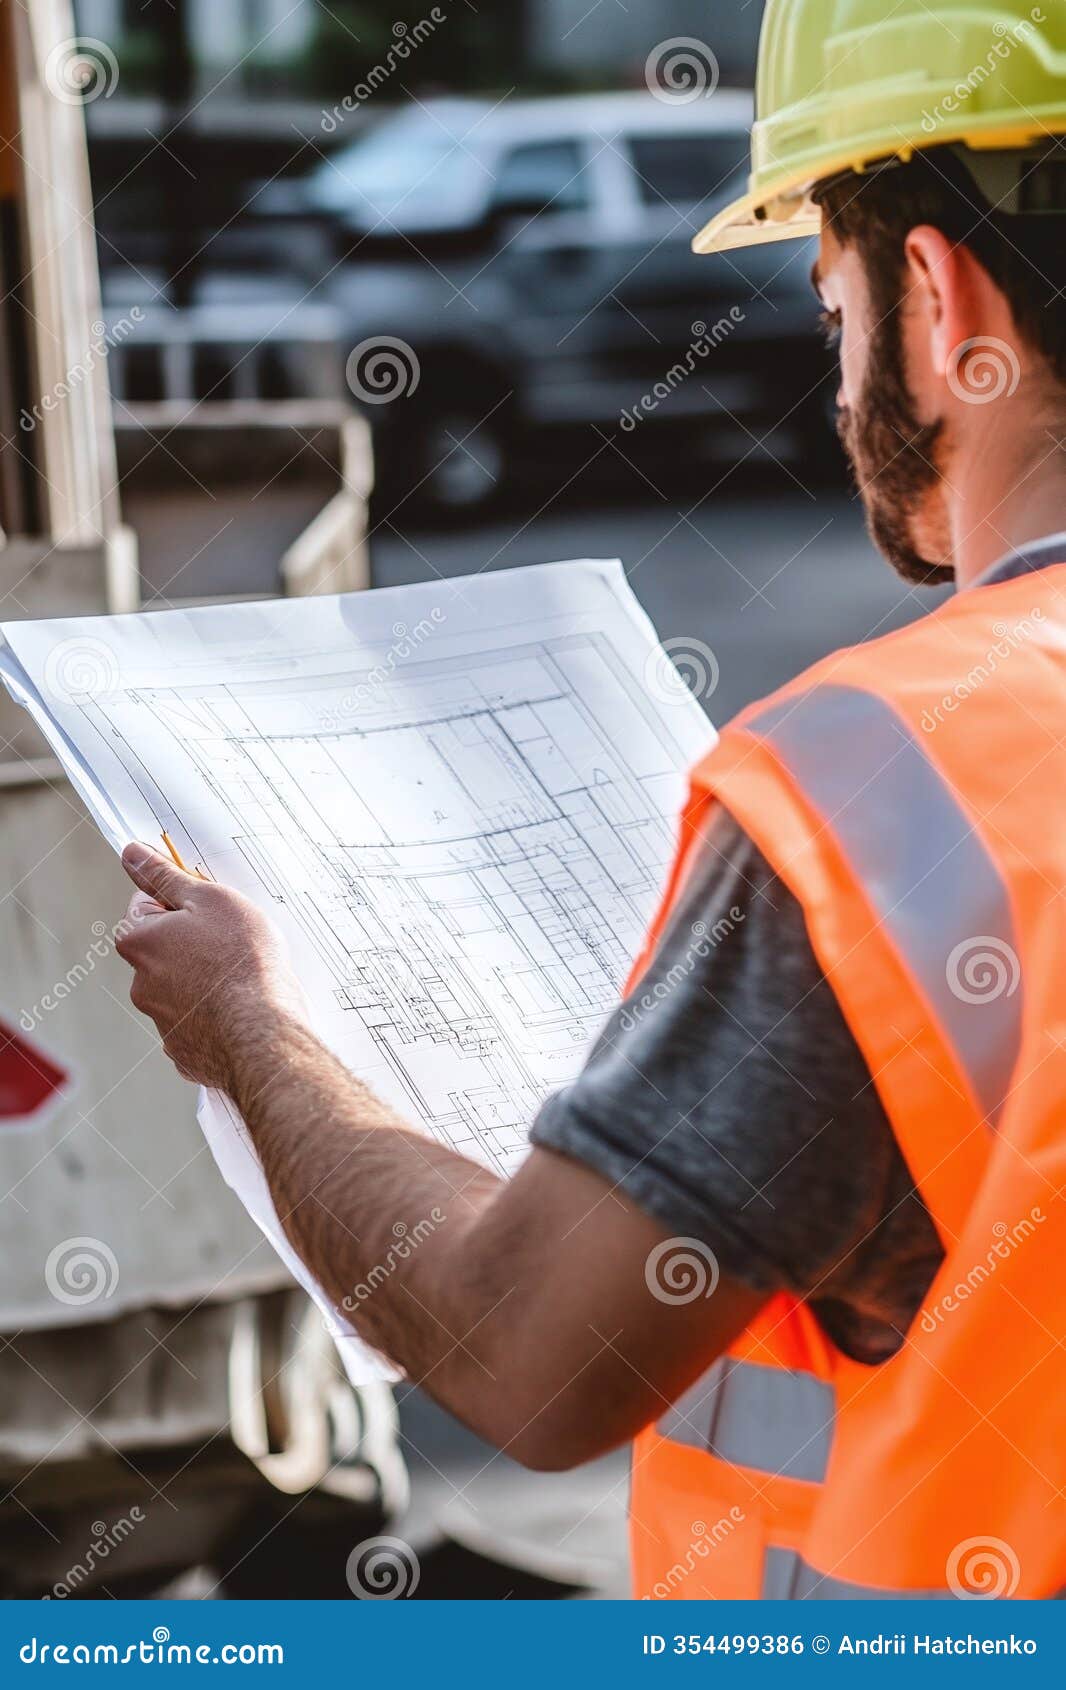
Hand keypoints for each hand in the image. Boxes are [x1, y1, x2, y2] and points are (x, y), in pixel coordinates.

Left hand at [116, 844, 304, 1089]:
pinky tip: (242, 1010)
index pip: (145, 906)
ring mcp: (162, 1022)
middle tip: (233, 945)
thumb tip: (131, 854)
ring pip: (182, 987)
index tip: (209, 912)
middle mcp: (140, 983)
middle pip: (164, 950)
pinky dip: (215, 1015)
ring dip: (205, 981)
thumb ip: (166, 876)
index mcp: (139, 941)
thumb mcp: (209, 900)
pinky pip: (198, 1022)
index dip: (180, 903)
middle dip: (192, 944)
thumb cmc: (241, 961)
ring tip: (243, 980)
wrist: (264, 1034)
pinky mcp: (185, 1051)